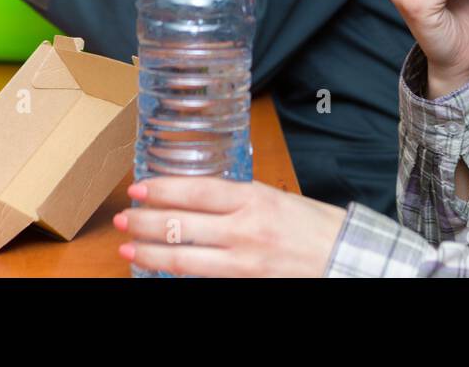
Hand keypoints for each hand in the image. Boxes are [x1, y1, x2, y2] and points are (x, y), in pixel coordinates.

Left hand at [115, 177, 347, 276]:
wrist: (345, 257)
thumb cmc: (315, 225)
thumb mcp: (276, 198)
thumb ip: (240, 198)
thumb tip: (200, 196)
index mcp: (254, 198)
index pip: (195, 191)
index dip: (162, 189)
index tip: (139, 187)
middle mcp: (244, 229)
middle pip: (181, 224)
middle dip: (145, 220)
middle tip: (122, 215)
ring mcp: (243, 260)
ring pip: (184, 257)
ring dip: (150, 250)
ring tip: (126, 245)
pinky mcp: (246, 282)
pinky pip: (202, 278)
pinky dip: (176, 271)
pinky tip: (159, 266)